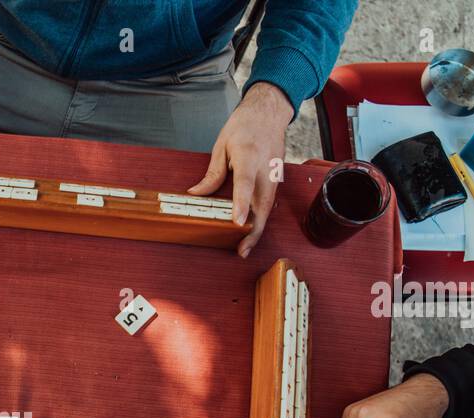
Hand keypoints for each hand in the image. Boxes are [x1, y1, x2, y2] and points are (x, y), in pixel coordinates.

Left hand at [188, 82, 292, 257]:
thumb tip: (196, 194)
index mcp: (248, 156)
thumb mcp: (221, 145)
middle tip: (242, 250)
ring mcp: (274, 175)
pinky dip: (260, 219)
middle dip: (253, 230)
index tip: (238, 222)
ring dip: (257, 229)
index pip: (244, 184)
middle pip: (261, 204)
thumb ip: (212, 173)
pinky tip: (251, 231)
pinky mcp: (276, 179)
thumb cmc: (244, 126)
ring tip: (244, 247)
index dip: (241, 205)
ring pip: (267, 208)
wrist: (269, 112)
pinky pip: (268, 203)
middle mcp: (264, 168)